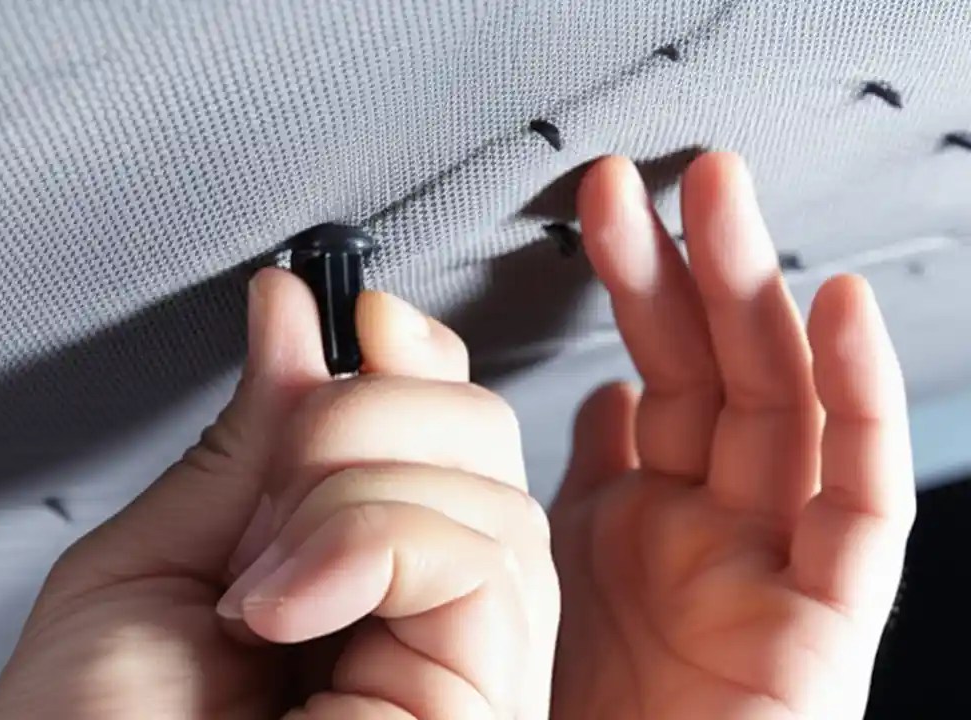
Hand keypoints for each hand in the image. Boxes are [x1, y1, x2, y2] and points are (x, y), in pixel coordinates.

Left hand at [0, 268, 558, 718]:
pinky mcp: (482, 712)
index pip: (435, 445)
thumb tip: (293, 316)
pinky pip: (484, 565)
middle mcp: (418, 633)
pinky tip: (285, 606)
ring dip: (347, 494)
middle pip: (482, 448)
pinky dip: (370, 542)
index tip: (355, 316)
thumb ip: (240, 451)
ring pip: (491, 498)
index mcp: (346, 595)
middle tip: (261, 510)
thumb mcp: (150, 573)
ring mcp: (460, 678)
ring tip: (258, 584)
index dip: (412, 358)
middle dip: (362, 420)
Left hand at [549, 153, 914, 718]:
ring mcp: (773, 562)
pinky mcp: (828, 621)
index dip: (639, 278)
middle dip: (706, 262)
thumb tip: (572, 382)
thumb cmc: (562, 711)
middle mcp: (718, 523)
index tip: (604, 204)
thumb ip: (566, 467)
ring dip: (767, 295)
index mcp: (649, 508)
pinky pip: (863, 503)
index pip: (660, 363)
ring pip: (793, 406)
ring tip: (730, 198)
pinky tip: (839, 313)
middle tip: (678, 172)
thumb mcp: (548, 560)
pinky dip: (864, 407)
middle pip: (728, 367)